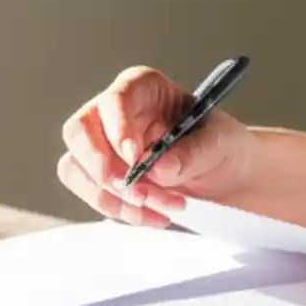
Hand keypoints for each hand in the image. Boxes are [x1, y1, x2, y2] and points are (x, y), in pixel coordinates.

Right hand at [59, 66, 255, 226]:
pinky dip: (119, 210)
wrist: (229, 176)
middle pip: (79, 131)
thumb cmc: (222, 145)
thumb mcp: (220, 143)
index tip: (134, 158)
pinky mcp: (105, 177)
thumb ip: (190, 152)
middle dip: (101, 166)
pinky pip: (92, 194)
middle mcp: (115, 113)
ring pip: (77, 168)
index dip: (118, 128)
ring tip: (157, 207)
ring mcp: (104, 146)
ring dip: (113, 196)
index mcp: (144, 89)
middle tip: (133, 190)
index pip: (116, 99)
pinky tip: (153, 216)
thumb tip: (157, 167)